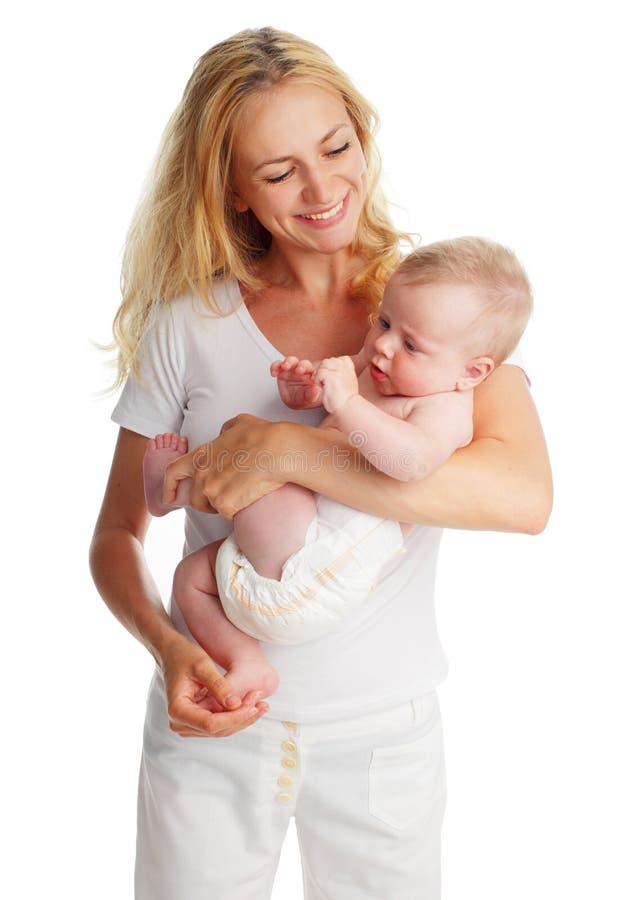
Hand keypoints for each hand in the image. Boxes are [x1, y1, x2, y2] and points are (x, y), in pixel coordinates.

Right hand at [161, 634, 268, 737]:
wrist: (173, 654)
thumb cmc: (184, 656)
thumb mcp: (202, 665)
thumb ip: (218, 685)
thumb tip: (235, 704)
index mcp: (177, 710)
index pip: (211, 724)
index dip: (234, 717)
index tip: (253, 704)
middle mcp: (180, 722)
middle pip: (218, 730)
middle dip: (242, 717)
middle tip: (262, 701)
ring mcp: (188, 725)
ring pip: (221, 730)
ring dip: (243, 718)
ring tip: (261, 703)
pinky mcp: (197, 722)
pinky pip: (220, 724)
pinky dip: (236, 716)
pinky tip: (251, 705)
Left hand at [163, 414, 286, 518]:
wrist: (277, 451)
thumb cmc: (262, 435)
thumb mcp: (238, 423)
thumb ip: (224, 432)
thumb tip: (224, 436)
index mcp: (202, 455)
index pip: (173, 472)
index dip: (169, 486)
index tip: (169, 497)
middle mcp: (202, 475)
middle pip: (194, 498)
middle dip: (206, 502)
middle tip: (225, 498)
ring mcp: (212, 491)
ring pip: (212, 508)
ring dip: (223, 506)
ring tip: (241, 495)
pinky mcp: (225, 505)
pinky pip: (228, 515)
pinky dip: (238, 512)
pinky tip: (250, 499)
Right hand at [270, 356, 322, 408]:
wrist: (297, 401)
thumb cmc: (306, 398)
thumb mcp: (310, 399)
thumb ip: (313, 395)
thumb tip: (316, 390)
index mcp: (314, 376)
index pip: (316, 371)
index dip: (315, 374)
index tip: (311, 378)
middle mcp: (304, 370)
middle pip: (304, 364)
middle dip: (301, 366)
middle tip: (299, 370)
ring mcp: (292, 370)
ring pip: (291, 361)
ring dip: (288, 363)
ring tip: (285, 367)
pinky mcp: (282, 371)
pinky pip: (278, 366)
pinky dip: (275, 367)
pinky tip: (274, 372)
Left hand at [315, 356, 358, 412]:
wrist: (347, 407)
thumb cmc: (345, 399)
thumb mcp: (347, 381)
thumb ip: (341, 373)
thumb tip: (331, 371)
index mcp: (349, 366)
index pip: (336, 359)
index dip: (331, 369)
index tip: (334, 381)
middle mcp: (344, 365)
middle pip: (327, 362)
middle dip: (324, 372)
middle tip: (329, 385)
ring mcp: (338, 369)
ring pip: (322, 366)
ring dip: (320, 377)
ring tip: (327, 386)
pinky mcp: (331, 374)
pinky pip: (318, 374)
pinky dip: (318, 382)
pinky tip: (324, 389)